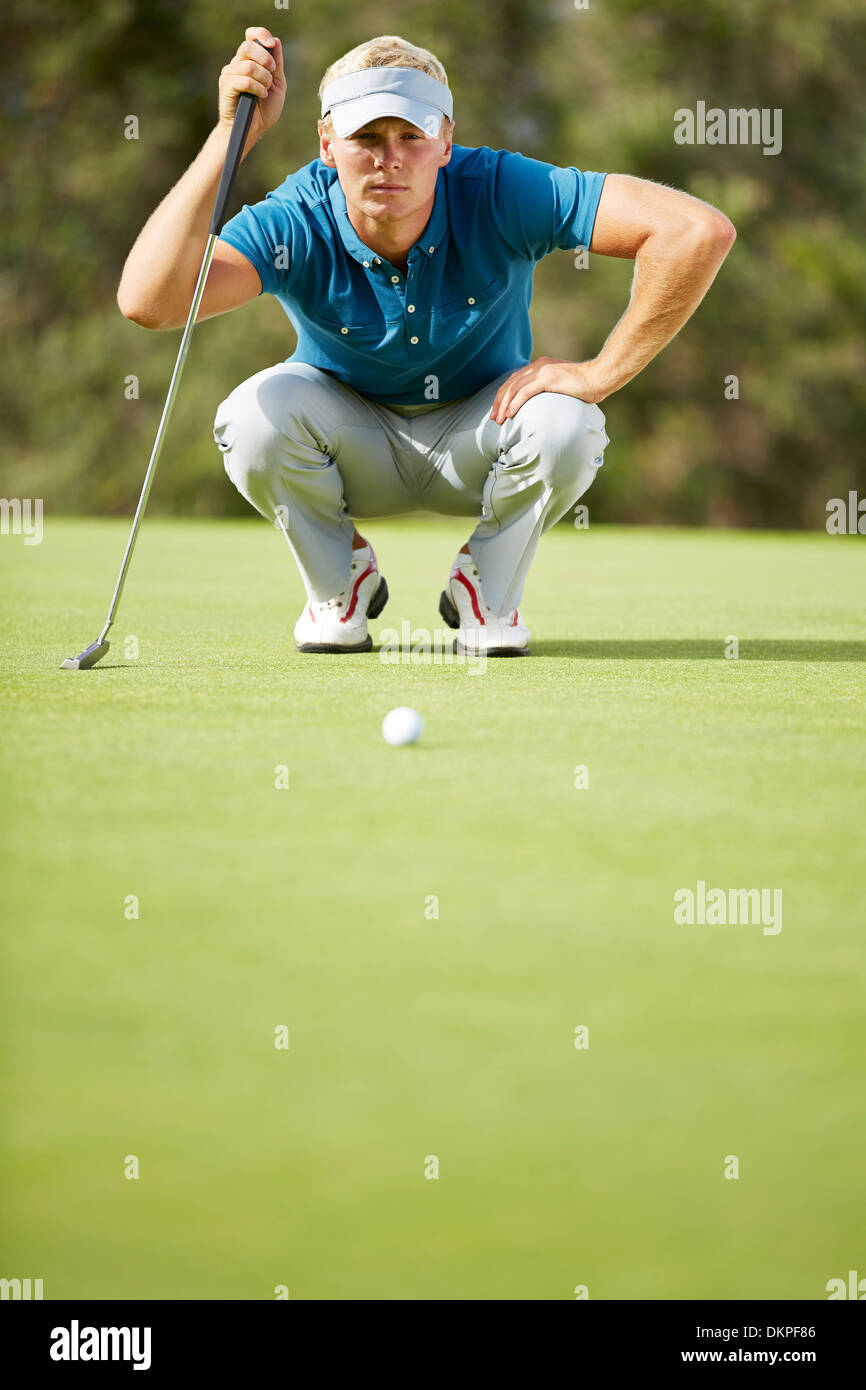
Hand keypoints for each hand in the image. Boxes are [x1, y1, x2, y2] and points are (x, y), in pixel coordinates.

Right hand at [218, 27, 285, 140]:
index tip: (271, 44)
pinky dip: (257, 88)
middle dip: (265, 58)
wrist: (253, 130)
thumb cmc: (264, 109)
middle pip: (248, 46)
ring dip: (263, 79)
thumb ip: (277, 64)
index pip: (251, 36)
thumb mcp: (277, 84)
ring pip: (248, 66)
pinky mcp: (226, 85)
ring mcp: (229, 73)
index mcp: (250, 60)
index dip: (261, 34)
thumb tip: (276, 41)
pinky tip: (260, 96)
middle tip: (272, 72)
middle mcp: (238, 63)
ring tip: (266, 91)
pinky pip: (244, 80)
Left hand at [490, 357, 604, 422]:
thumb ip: (547, 390)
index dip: (503, 396)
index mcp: (539, 366)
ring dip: (504, 405)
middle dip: (499, 402)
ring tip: (499, 420)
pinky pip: (525, 392)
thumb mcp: (560, 385)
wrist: (598, 378)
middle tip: (494, 418)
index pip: (514, 380)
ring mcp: (542, 371)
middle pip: (510, 384)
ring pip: (515, 388)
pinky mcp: (548, 379)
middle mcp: (538, 366)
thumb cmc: (583, 386)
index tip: (498, 411)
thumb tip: (538, 406)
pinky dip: (515, 404)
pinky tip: (509, 414)